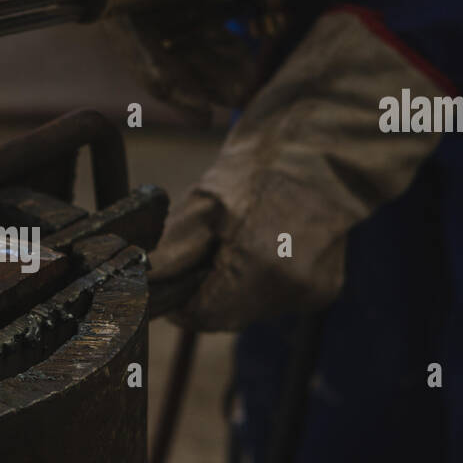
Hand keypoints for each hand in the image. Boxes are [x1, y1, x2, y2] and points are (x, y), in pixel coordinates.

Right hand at [89, 0, 251, 117]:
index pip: (134, 45)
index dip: (165, 80)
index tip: (196, 106)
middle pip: (161, 55)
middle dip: (199, 80)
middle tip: (235, 98)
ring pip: (185, 46)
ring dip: (215, 67)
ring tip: (248, 83)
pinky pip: (201, 27)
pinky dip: (224, 44)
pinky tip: (249, 59)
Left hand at [150, 7, 455, 329]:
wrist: (325, 145)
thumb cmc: (264, 163)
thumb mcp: (203, 202)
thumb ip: (169, 253)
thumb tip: (137, 282)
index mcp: (261, 267)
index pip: (201, 316)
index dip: (178, 299)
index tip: (170, 277)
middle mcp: (291, 290)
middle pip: (225, 317)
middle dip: (204, 290)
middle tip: (203, 249)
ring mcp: (311, 293)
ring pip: (248, 310)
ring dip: (230, 287)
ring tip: (235, 240)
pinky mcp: (324, 290)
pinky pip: (273, 299)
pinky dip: (258, 281)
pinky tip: (261, 245)